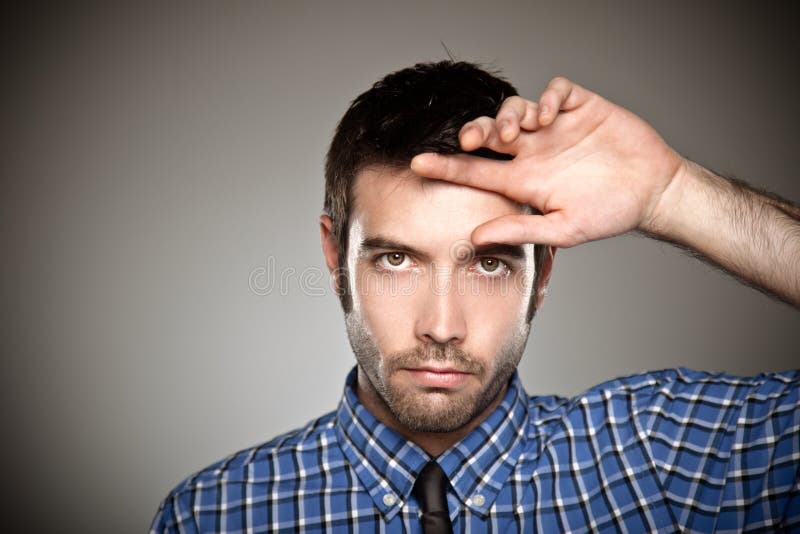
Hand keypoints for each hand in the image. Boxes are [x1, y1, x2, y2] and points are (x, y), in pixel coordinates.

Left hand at [410, 77, 685, 246]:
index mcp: (523, 180)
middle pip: (488, 133)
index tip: (417, 164)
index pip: (475, 170)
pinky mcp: (579, 108)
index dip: (446, 166)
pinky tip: (548, 114)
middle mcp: (532, 151)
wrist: (652, 191)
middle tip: (473, 138)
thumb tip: (475, 237)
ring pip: (515, 108)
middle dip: (475, 130)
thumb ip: (519, 230)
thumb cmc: (608, 213)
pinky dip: (546, 97)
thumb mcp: (563, 229)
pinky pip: (554, 91)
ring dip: (508, 115)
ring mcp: (554, 128)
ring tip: (519, 131)